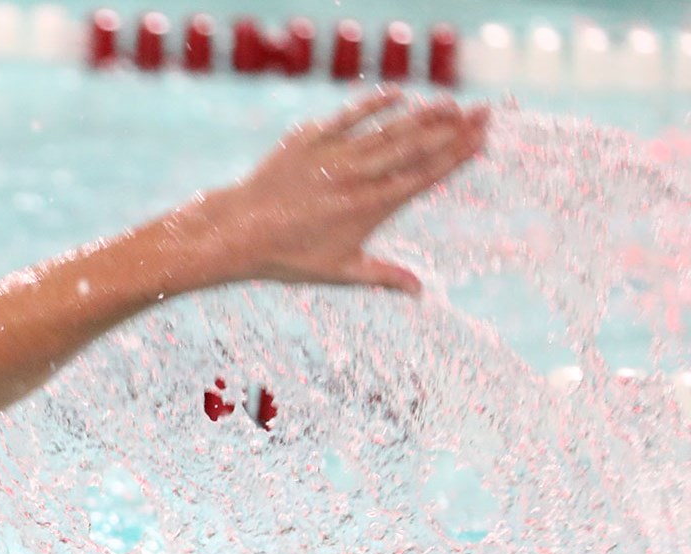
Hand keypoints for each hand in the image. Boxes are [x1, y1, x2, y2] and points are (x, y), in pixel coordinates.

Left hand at [207, 88, 490, 294]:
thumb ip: (383, 276)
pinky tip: (398, 94)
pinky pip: (347, 116)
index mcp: (370, 208)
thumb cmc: (287, 256)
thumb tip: (420, 291)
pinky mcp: (308, 139)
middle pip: (414, 147)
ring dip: (423, 114)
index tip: (481, 139)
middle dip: (452, 128)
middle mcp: (356, 178)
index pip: (423, 176)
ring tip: (451, 103)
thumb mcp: (338, 270)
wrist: (237, 232)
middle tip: (484, 113)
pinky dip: (373, 104)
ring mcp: (333, 155)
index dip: (455, 156)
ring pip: (387, 129)